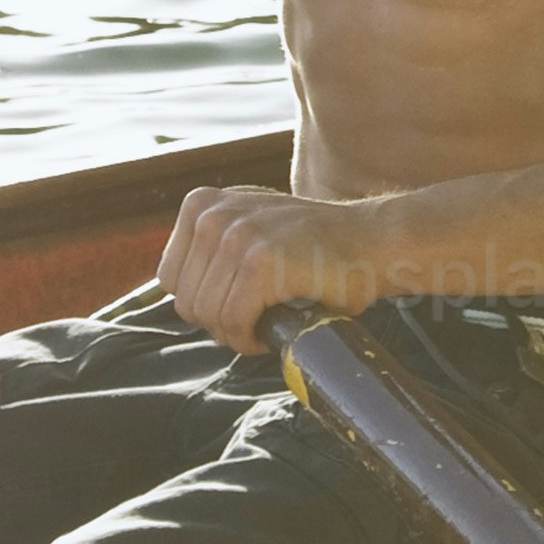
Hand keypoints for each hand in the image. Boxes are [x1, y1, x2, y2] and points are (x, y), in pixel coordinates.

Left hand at [163, 182, 390, 354]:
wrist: (373, 242)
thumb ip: (211, 250)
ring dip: (238, 333)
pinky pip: (235, 322)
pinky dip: (251, 339)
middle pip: (186, 301)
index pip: (170, 280)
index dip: (204, 303)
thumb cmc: (314, 249)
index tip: (238, 305)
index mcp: (202, 204)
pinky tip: (275, 330)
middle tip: (257, 321)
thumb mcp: (250, 229)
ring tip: (268, 324)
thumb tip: (177, 299)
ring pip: (209, 316)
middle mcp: (214, 214)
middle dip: (220, 323)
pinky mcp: (261, 261)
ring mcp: (237, 235)